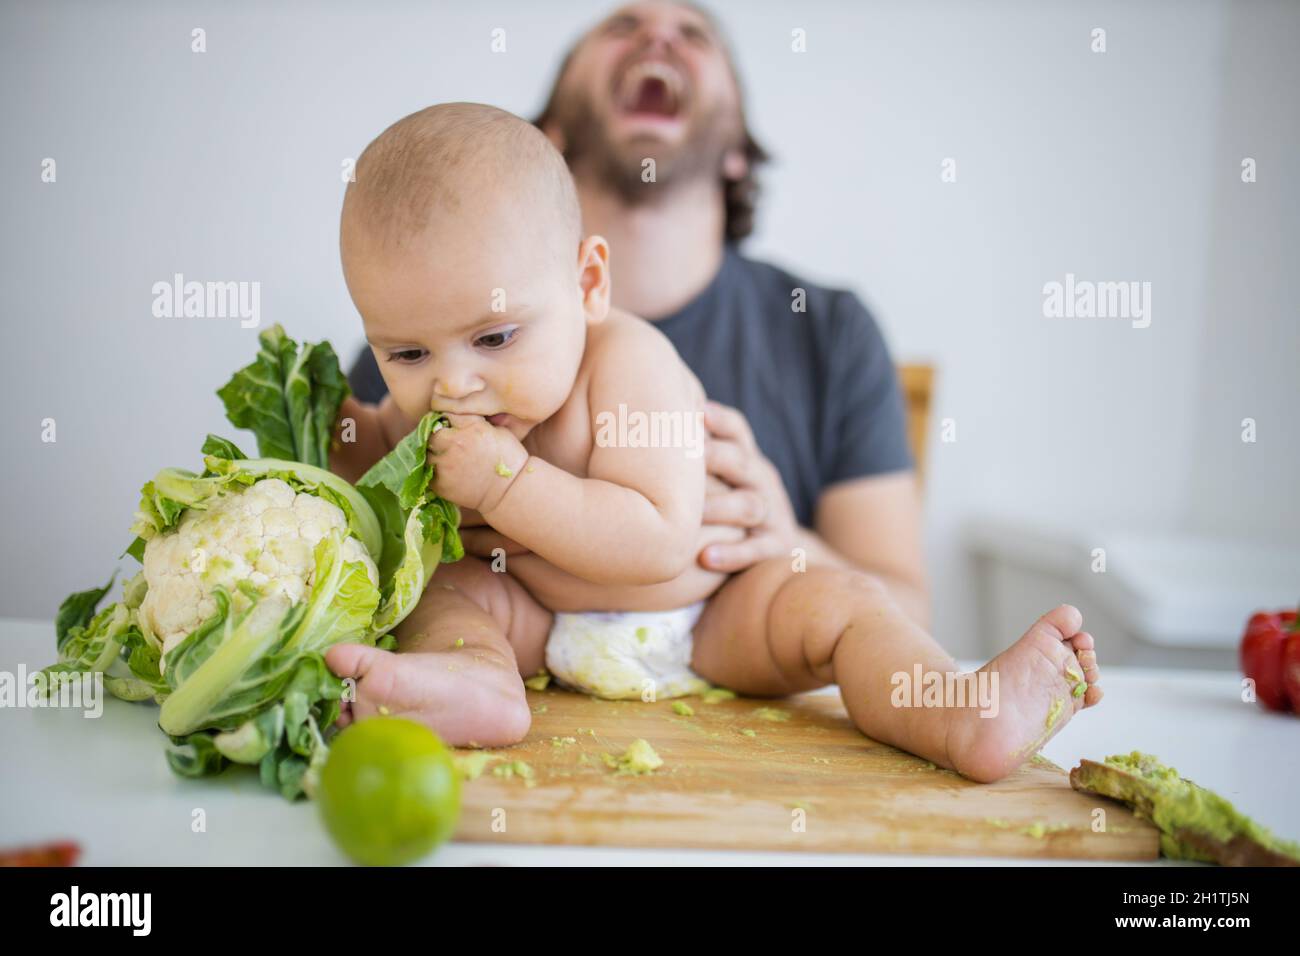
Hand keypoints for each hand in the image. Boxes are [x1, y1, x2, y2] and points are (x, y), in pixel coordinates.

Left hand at [427, 414, 528, 511]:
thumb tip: (462, 416)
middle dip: (436, 436)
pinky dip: (432, 471)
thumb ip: (478, 422)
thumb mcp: (500, 431)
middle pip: (431, 433)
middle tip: (444, 443)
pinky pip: (426, 473)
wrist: (511, 491)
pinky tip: (444, 472)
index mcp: (471, 427)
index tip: (450, 425)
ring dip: (432, 454)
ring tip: (443, 458)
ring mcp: (445, 465)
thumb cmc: (510, 458)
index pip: (445, 413)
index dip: (446, 419)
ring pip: (425, 453)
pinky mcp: (441, 483)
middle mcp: (455, 443)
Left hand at [698, 400, 799, 572]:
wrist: (780, 548)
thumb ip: (696, 456)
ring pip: (749, 506)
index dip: (720, 421)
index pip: (738, 432)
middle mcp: (762, 481)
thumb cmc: (730, 504)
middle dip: (716, 456)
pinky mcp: (777, 546)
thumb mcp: (725, 476)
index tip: (697, 411)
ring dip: (719, 507)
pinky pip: (757, 550)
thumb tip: (641, 425)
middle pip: (742, 463)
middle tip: (687, 454)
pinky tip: (705, 558)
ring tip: (691, 513)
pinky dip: (733, 553)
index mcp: (747, 459)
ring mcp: (773, 514)